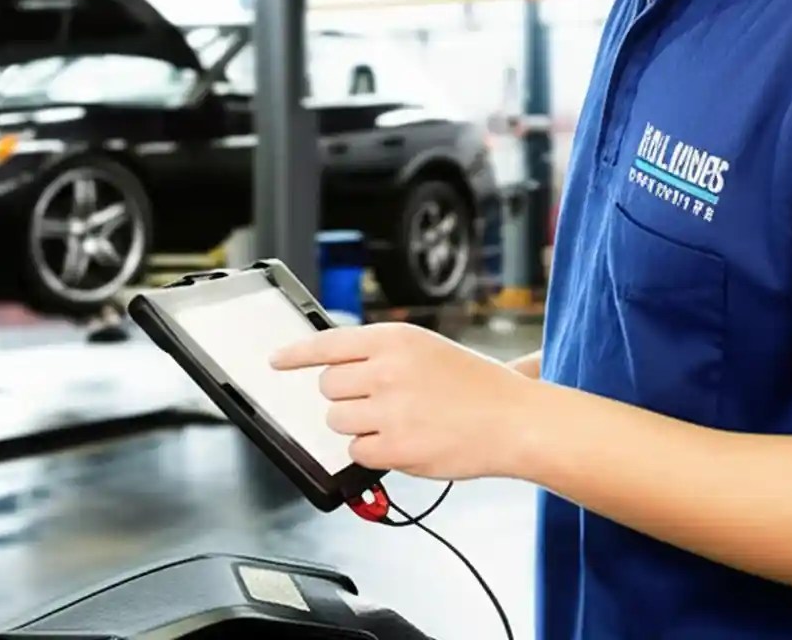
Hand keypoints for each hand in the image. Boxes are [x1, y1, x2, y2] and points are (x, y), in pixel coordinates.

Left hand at [270, 322, 538, 479]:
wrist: (516, 421)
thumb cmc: (478, 387)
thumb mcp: (428, 350)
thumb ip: (382, 356)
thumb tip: (336, 367)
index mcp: (393, 340)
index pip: (328, 344)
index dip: (296, 354)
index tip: (276, 360)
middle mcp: (386, 370)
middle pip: (327, 387)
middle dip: (346, 397)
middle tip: (379, 402)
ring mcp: (389, 409)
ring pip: (336, 420)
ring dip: (358, 426)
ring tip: (397, 422)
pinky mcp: (394, 447)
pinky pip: (355, 452)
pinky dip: (373, 452)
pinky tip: (404, 442)